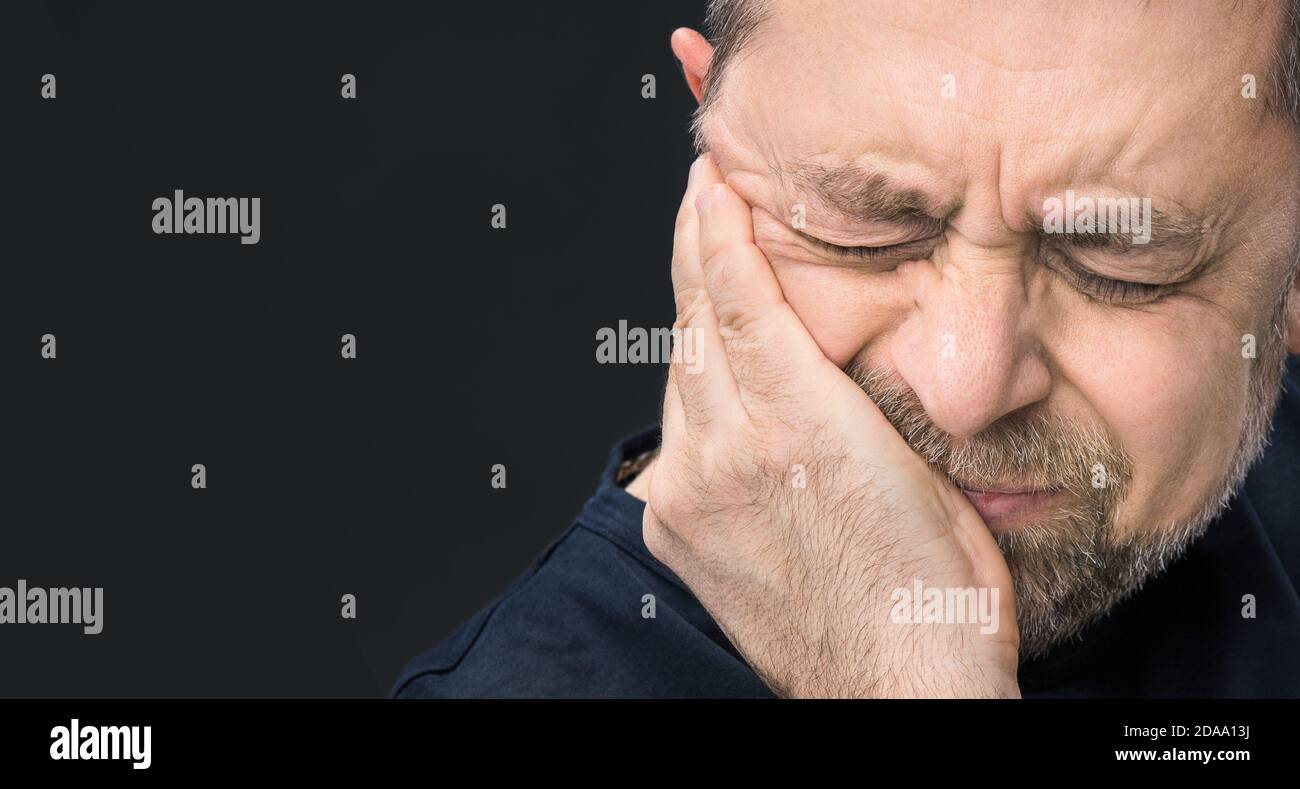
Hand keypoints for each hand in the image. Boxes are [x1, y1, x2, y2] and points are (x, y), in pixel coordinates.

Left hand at [640, 154, 1020, 697]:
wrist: (896, 688)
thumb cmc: (936, 589)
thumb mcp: (922, 467)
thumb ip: (853, 403)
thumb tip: (820, 360)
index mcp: (802, 425)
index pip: (738, 301)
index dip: (719, 234)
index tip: (709, 186)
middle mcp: (730, 454)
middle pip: (693, 329)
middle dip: (695, 259)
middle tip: (700, 205)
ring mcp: (692, 496)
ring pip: (679, 383)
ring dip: (693, 329)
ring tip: (708, 281)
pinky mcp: (673, 532)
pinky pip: (672, 442)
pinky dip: (691, 402)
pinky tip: (712, 384)